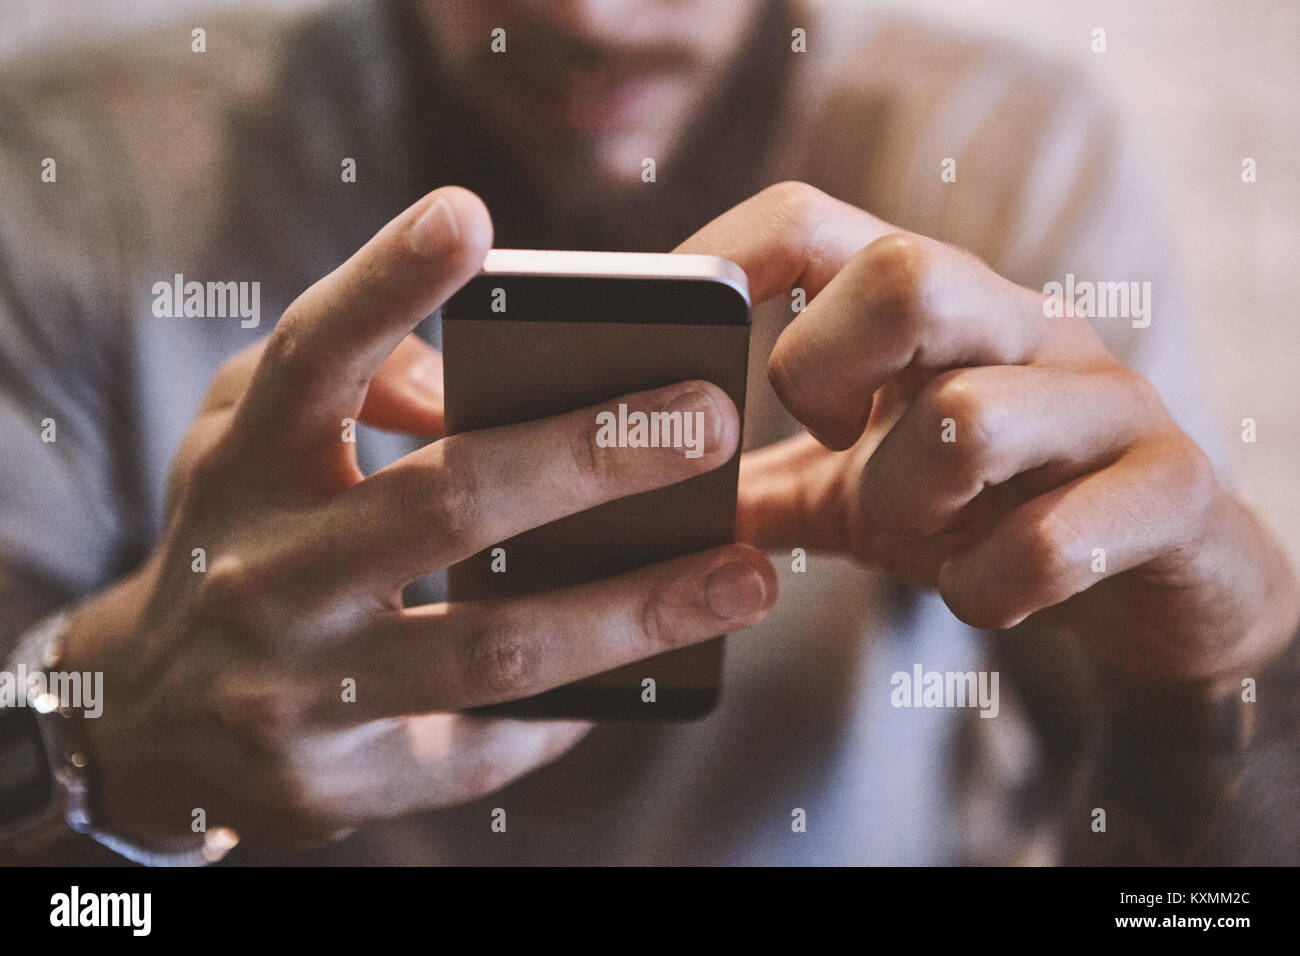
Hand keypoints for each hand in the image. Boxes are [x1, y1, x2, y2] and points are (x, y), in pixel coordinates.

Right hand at [61, 186, 776, 850]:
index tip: (469, 216)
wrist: (150, 719)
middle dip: (588, 458)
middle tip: (708, 419)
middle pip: (443, 505)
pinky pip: (486, 748)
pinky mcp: (337, 779)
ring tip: (746, 577)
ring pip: (492, 649)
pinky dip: (581, 707)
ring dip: (632, 611)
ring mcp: (300, 687)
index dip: (386, 285)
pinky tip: (661, 672)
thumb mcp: (254, 442)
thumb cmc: (241, 539)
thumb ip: (351, 380)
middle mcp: (268, 573)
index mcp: (249, 466)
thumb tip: (468, 379)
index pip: (315, 359)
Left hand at [679, 182, 1297, 685]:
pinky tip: (986, 592)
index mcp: (936, 308)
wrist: (1163, 578)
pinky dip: (985, 589)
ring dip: (909, 505)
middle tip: (833, 443)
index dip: (727, 259)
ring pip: (969, 417)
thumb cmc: (994, 513)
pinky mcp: (1168, 489)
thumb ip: (769, 490)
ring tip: (925, 538)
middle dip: (825, 377)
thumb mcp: (862, 497)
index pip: (812, 221)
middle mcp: (1020, 326)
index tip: (680, 332)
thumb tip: (658, 506)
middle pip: (904, 275)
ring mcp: (1103, 400)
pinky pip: (1050, 543)